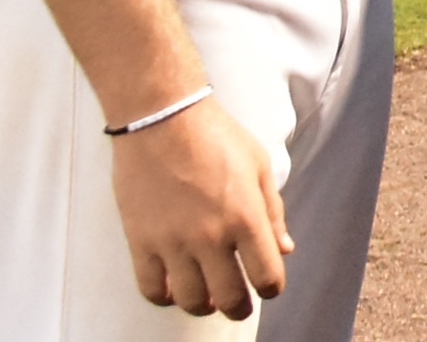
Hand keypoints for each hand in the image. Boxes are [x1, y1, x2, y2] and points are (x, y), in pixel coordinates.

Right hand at [109, 97, 291, 318]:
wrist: (162, 119)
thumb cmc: (216, 136)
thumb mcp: (259, 166)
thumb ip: (273, 212)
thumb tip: (285, 249)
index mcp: (246, 217)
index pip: (267, 275)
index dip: (271, 288)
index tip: (268, 286)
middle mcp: (211, 236)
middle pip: (229, 298)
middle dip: (238, 308)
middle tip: (238, 305)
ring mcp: (173, 242)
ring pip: (191, 300)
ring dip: (203, 306)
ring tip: (207, 298)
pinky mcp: (141, 241)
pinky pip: (151, 288)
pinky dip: (164, 297)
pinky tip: (173, 289)